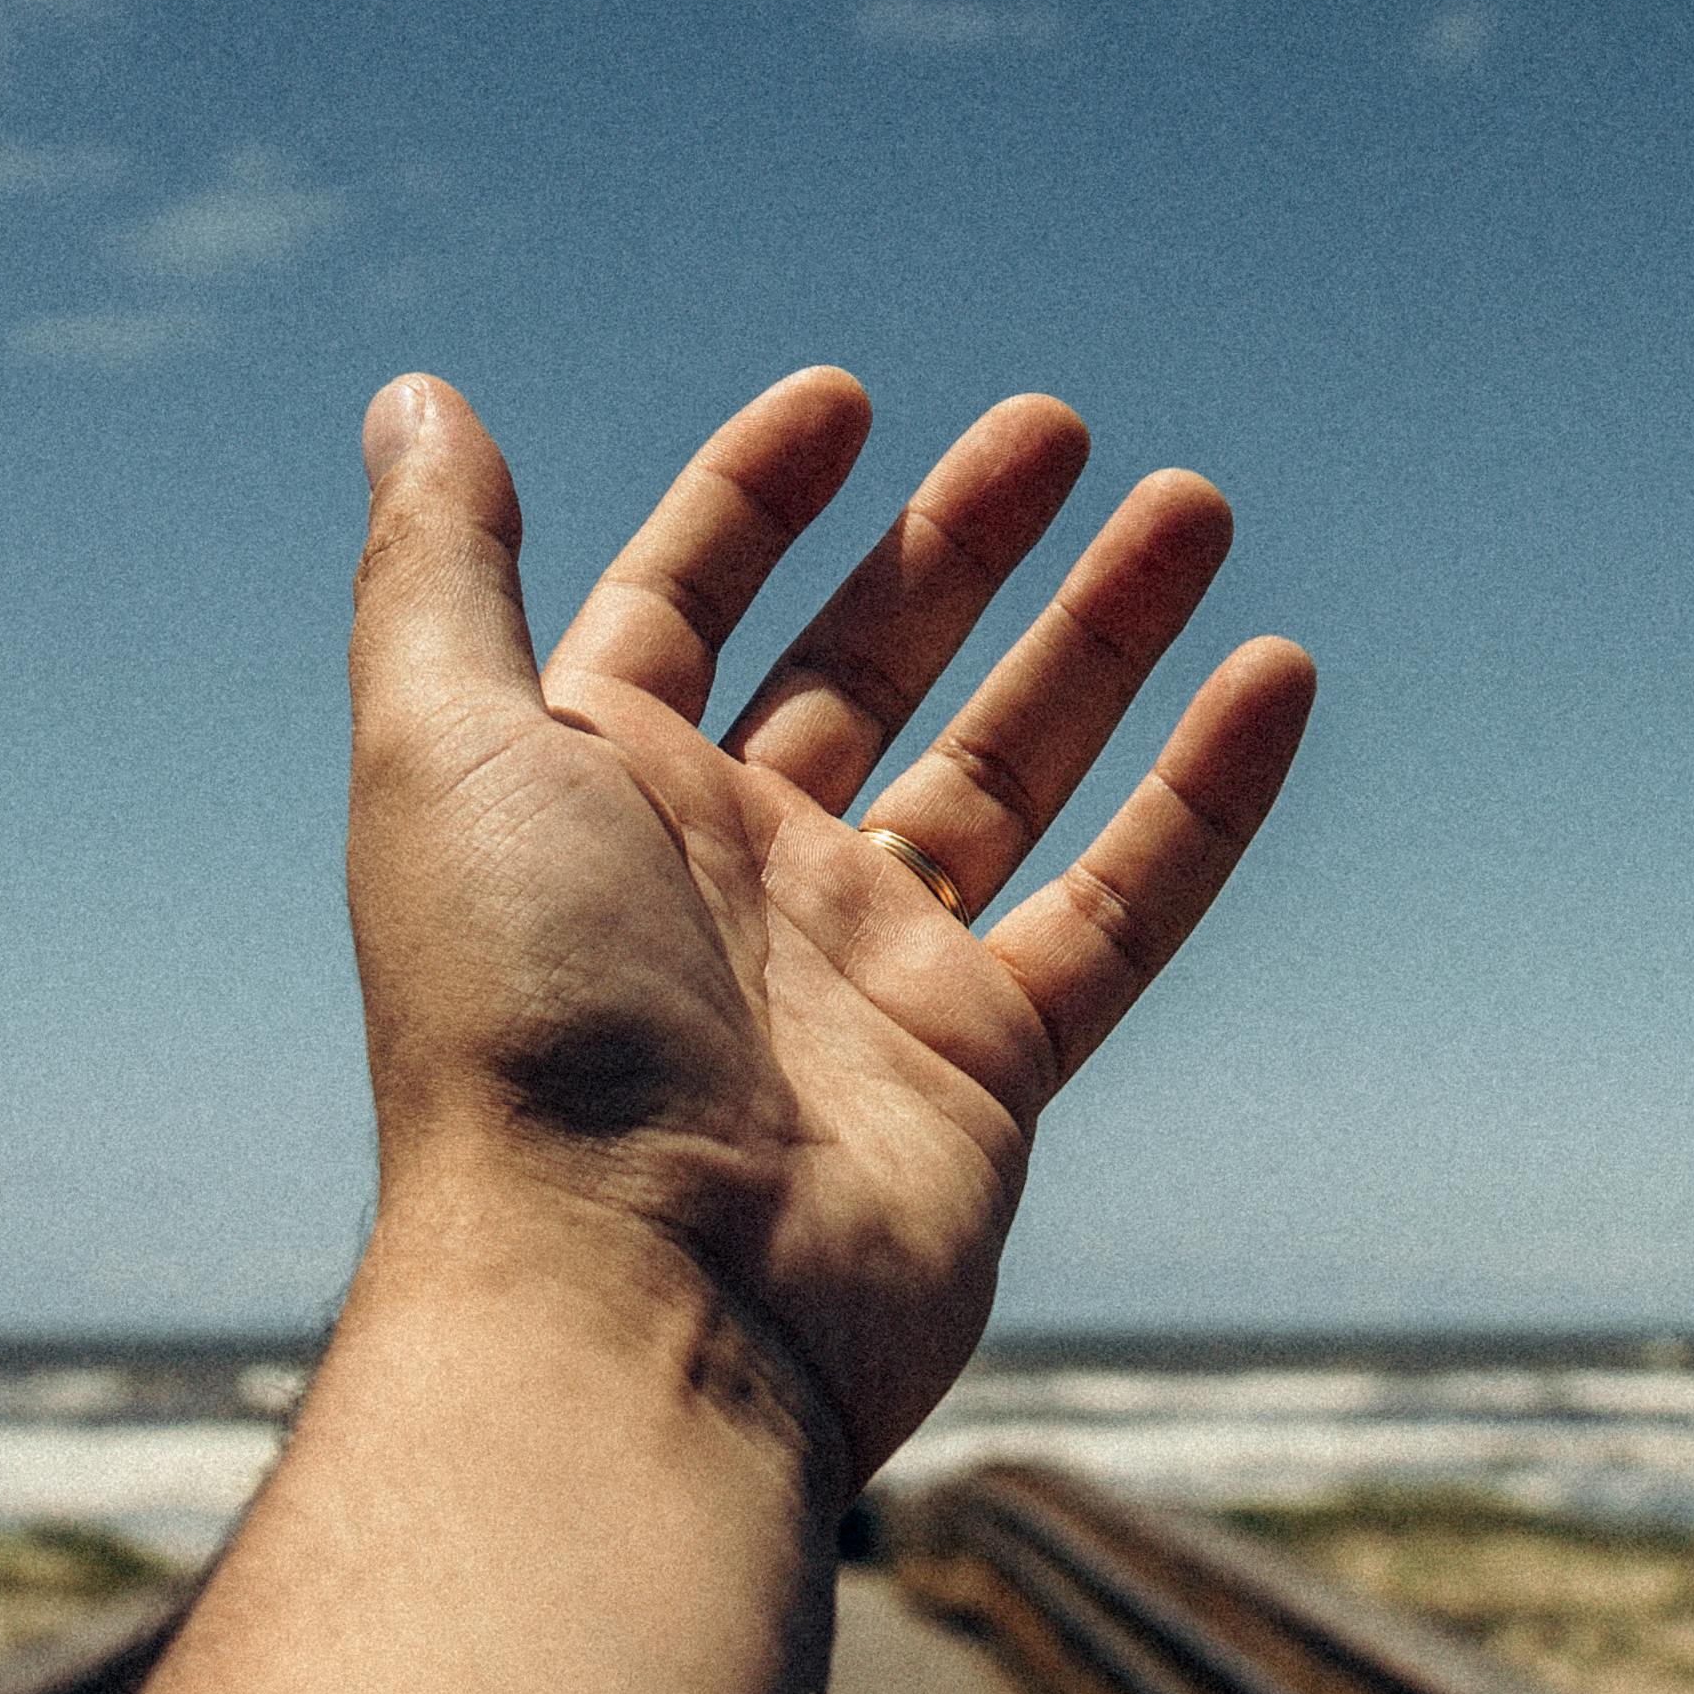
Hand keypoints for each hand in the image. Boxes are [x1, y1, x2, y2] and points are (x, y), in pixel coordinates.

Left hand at [347, 362, 1315, 1485]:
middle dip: (961, 545)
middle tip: (1062, 430)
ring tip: (1195, 502)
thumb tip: (417, 397)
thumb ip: (440, 569)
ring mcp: (865, 976)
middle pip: (867, 670)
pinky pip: (1121, 906)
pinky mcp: (986, 1071)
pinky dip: (1205, 797)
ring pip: (1012, 769)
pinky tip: (1276, 678)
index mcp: (597, 798)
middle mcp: (730, 879)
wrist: (633, 1297)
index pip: (683, 610)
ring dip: (1102, 636)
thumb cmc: (522, 1019)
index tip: (849, 401)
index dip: (754, 501)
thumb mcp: (443, 744)